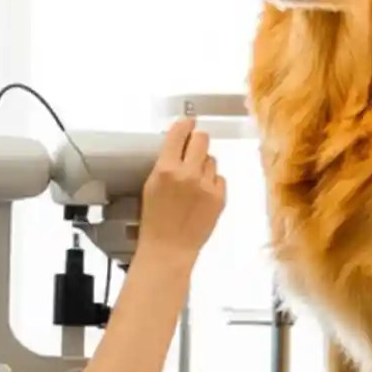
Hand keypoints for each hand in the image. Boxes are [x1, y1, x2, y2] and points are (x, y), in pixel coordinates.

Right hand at [135, 118, 225, 265]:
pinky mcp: (219, 197)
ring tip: (194, 182)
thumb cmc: (155, 221)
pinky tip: (202, 194)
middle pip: (202, 139)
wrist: (169, 249)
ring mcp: (206, 186)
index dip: (185, 125)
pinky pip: (220, 178)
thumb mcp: (151, 186)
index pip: (179, 133)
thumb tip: (179, 145)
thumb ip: (165, 163)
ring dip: (204, 165)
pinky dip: (212, 182)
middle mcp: (188, 174)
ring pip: (212, 159)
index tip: (188, 122)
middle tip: (193, 148)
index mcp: (165, 169)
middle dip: (197, 141)